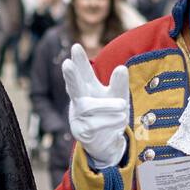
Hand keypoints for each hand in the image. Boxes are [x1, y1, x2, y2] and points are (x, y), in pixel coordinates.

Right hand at [61, 41, 129, 167]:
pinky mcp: (79, 131)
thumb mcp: (118, 97)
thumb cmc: (111, 115)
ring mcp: (77, 116)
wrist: (107, 143)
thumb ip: (119, 84)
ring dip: (108, 105)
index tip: (76, 47)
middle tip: (66, 64)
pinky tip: (120, 119)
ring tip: (123, 106)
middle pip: (74, 87)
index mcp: (88, 88)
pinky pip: (95, 123)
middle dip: (71, 76)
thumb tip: (121, 68)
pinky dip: (111, 120)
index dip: (80, 61)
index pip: (83, 73)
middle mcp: (79, 100)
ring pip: (89, 106)